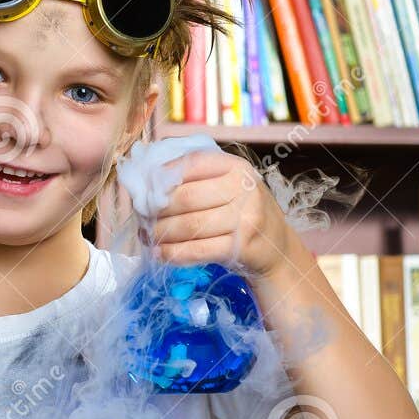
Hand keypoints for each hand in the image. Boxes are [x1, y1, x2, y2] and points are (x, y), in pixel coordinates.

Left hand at [146, 150, 300, 281]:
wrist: (276, 249)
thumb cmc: (240, 214)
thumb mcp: (227, 188)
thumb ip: (195, 180)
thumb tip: (144, 181)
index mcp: (236, 168)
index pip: (191, 164)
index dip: (161, 176)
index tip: (144, 190)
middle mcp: (244, 190)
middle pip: (185, 197)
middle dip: (155, 210)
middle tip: (142, 217)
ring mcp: (246, 219)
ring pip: (188, 226)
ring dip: (159, 233)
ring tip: (147, 236)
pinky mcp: (241, 247)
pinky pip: (196, 250)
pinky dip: (171, 254)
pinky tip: (159, 254)